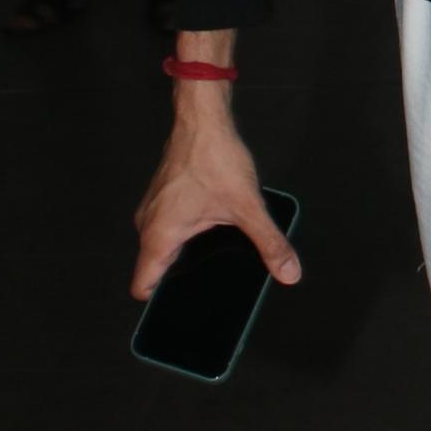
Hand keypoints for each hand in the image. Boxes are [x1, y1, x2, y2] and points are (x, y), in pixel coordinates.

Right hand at [132, 111, 300, 301]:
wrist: (202, 120)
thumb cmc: (213, 158)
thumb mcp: (247, 207)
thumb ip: (269, 244)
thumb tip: (287, 273)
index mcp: (158, 235)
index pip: (142, 285)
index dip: (159, 304)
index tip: (181, 310)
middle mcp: (148, 225)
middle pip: (156, 269)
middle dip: (179, 281)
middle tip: (208, 286)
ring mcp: (152, 210)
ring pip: (162, 246)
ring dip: (183, 255)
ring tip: (212, 259)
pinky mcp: (163, 197)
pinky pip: (168, 227)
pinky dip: (185, 234)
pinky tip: (210, 231)